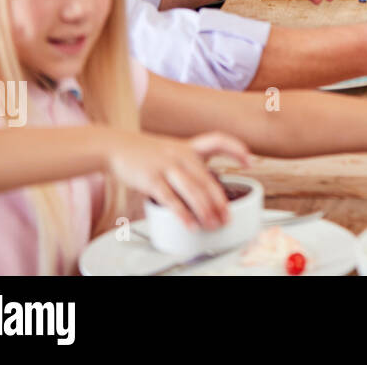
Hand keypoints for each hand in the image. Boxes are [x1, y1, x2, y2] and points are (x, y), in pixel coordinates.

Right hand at [106, 130, 250, 230]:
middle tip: (227, 217)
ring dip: (206, 210)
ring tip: (213, 224)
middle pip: (207, 179)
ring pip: (193, 191)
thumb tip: (207, 190)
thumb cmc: (146, 153)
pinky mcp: (151, 179)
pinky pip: (171, 199)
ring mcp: (166, 166)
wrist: (116, 147)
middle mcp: (181, 155)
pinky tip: (191, 224)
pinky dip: (183, 214)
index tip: (250, 161)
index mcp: (189, 147)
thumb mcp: (172, 150)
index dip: (236, 149)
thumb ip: (190, 163)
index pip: (218, 141)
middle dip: (220, 201)